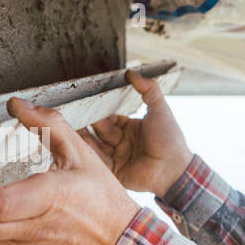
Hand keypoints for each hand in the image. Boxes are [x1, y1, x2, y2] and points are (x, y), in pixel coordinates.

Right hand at [81, 69, 192, 196]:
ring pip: (95, 144)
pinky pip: (97, 159)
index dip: (100, 111)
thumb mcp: (161, 110)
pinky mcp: (114, 171)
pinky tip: (78, 141)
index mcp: (132, 128)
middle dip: (89, 121)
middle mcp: (123, 142)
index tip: (86, 102)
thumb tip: (132, 72)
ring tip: (69, 125)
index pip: (110, 117)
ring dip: (83, 135)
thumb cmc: (170, 140)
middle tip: (74, 111)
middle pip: (100, 129)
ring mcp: (117, 157)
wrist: (174, 169)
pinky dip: (88, 151)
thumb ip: (149, 89)